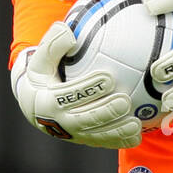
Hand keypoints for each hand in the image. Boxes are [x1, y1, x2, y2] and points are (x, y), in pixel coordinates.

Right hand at [11, 21, 142, 147]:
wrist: (35, 105)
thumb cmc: (43, 74)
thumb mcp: (40, 58)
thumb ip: (52, 44)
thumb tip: (68, 30)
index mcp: (47, 101)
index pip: (68, 96)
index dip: (88, 88)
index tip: (109, 77)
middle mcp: (60, 122)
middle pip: (84, 119)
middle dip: (105, 112)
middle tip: (124, 101)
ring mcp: (73, 134)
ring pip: (97, 135)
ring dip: (117, 130)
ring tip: (136, 123)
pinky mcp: (84, 140)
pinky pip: (104, 142)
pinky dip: (120, 140)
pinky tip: (138, 135)